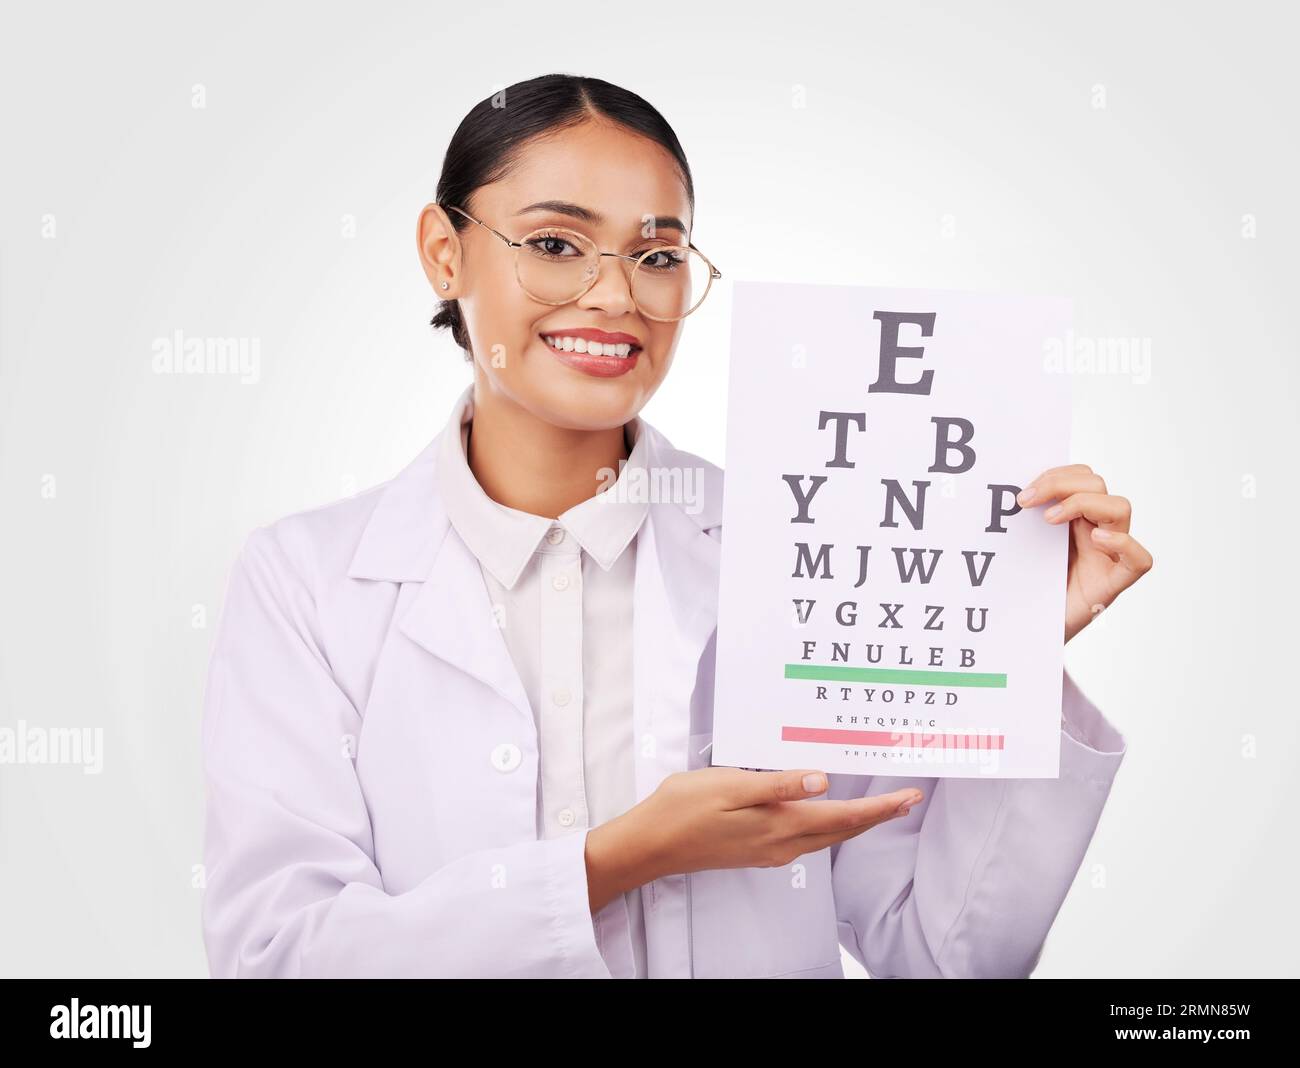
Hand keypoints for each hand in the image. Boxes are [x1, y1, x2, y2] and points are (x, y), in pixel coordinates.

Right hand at [586, 768, 921, 909]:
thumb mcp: (730, 785)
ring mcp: (770, 851)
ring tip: (878, 807)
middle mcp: (782, 844)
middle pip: (842, 830)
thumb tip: (823, 781)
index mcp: (780, 825)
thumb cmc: (684, 808)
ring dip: (855, 821)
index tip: (909, 797)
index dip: (880, 808)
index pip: (844, 816)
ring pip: (826, 836)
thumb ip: (778, 785)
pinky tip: (826, 813)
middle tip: (907, 800)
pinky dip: (828, 825)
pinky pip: (807, 839)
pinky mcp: (758, 851)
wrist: (651, 845)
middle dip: (877, 816)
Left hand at [1016, 464, 1153, 642]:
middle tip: (1024, 501)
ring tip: (1049, 520)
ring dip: (1084, 504)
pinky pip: (1139, 560)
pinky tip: (1096, 540)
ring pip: (1121, 509)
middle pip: (1098, 486)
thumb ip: (1023, 522)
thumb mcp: (1022, 548)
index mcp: (1075, 519)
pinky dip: (1123, 545)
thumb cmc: (1027, 589)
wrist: (1029, 632)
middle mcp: (1095, 532)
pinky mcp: (1112, 584)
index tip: (1022, 491)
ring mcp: (1107, 557)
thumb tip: (1005, 493)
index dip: (1055, 474)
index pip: (1081, 477)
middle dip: (1060, 484)